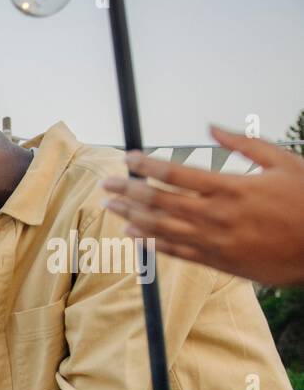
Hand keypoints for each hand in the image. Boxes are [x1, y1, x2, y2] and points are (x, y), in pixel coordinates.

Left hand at [100, 126, 303, 287]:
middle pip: (160, 201)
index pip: (176, 173)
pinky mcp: (218, 262)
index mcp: (231, 188)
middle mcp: (217, 216)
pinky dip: (152, 243)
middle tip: (105, 184)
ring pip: (162, 229)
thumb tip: (211, 127)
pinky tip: (135, 235)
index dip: (147, 165)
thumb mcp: (283, 163)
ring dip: (132, 217)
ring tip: (111, 208)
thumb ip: (244, 144)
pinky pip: (177, 252)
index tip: (127, 158)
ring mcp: (214, 242)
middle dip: (129, 191)